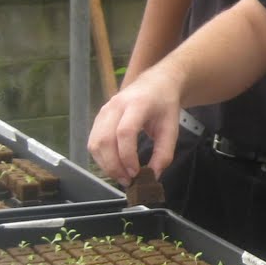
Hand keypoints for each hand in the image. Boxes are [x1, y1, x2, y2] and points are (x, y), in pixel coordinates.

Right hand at [87, 71, 180, 185]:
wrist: (156, 83)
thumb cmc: (165, 104)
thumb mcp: (171, 128)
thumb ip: (164, 153)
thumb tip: (153, 175)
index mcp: (137, 104)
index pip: (125, 132)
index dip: (127, 156)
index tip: (136, 173)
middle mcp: (116, 105)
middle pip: (105, 139)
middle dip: (114, 165)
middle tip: (128, 181)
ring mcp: (105, 110)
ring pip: (95, 142)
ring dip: (105, 164)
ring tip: (121, 176)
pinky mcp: (99, 117)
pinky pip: (93, 141)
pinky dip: (101, 158)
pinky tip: (114, 166)